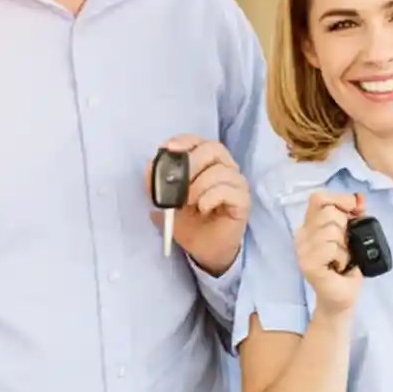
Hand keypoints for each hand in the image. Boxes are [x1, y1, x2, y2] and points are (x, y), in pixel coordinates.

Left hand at [145, 134, 248, 274]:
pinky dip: (210, 197)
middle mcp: (225, 168)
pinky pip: (228, 190)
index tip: (168, 149)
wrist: (203, 250)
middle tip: (178, 183)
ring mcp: (237, 184)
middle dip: (191, 163)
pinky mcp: (243, 201)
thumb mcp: (166, 202)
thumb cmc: (189, 222)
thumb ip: (157, 184)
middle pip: (213, 149)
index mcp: (208, 163)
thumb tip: (150, 166)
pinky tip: (203, 208)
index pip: (199, 141)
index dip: (184, 141)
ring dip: (198, 186)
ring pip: (220, 171)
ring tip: (188, 203)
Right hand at [295, 190, 364, 316]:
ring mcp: (302, 250)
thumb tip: (359, 197)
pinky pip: (331, 248)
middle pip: (328, 213)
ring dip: (345, 247)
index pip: (319, 198)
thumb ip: (355, 214)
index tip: (354, 211)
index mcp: (309, 225)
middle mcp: (301, 235)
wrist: (342, 296)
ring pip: (331, 230)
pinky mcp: (307, 264)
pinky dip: (342, 257)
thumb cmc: (346, 266)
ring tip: (341, 259)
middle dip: (345, 228)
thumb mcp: (353, 234)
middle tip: (345, 246)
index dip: (340, 200)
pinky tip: (338, 267)